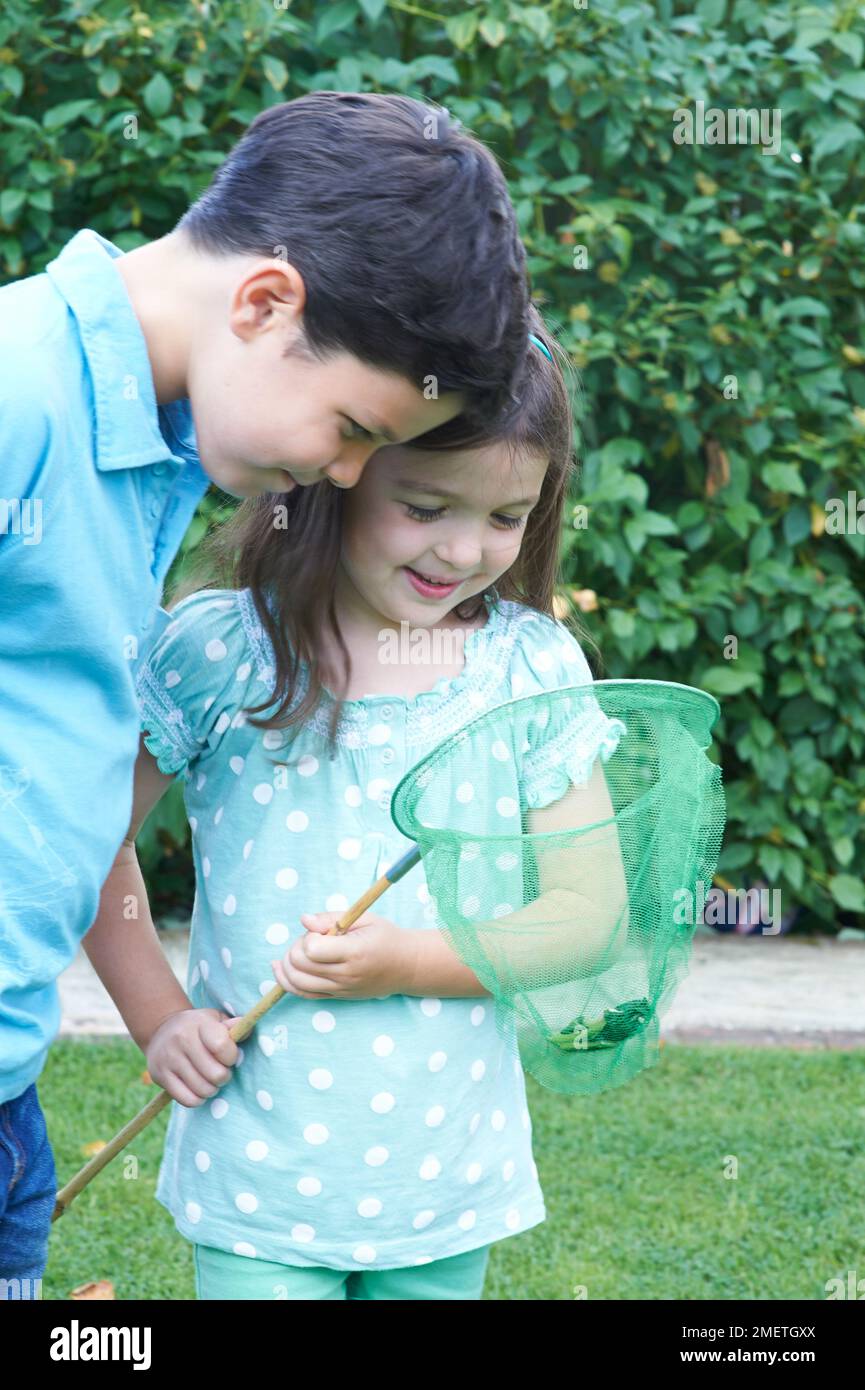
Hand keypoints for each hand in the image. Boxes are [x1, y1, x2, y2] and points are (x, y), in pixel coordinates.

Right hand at [146, 1008, 240, 1107]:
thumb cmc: (198, 1027)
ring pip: (202, 1089)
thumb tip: (248, 1029)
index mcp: (199, 1023)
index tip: (229, 1056)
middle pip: (215, 1073)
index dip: (231, 1057)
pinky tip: (198, 1089)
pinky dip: (198, 1099)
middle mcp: (182, 1039)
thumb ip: (233, 1026)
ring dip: (212, 1089)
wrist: (161, 1030)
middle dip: (224, 1077)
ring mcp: (169, 1058)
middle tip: (221, 1072)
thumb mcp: (215, 1019)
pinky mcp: (160, 1076)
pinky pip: (187, 1100)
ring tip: (210, 1080)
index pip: (222, 1046)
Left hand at [272, 911, 417, 1000]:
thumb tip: (303, 921)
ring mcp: (341, 990)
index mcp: (354, 952)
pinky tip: (280, 969)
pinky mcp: (337, 998)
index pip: (312, 949)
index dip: (309, 937)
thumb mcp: (363, 918)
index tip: (320, 931)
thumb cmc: (385, 937)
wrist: (407, 966)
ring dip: (288, 965)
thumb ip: (331, 918)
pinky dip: (288, 982)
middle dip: (296, 948)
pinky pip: (304, 994)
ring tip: (295, 952)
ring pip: (297, 983)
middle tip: (311, 938)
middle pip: (301, 965)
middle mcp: (346, 975)